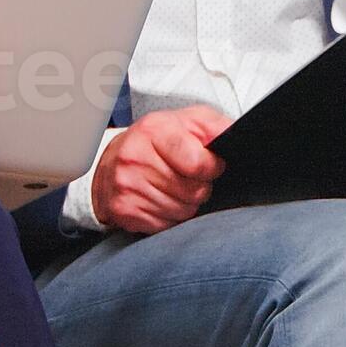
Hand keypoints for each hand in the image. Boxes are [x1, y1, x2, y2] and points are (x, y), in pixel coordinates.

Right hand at [95, 105, 229, 233]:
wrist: (110, 162)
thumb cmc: (155, 141)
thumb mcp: (186, 121)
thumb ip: (214, 125)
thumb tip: (235, 137)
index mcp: (154, 131)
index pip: (197, 163)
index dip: (212, 168)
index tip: (210, 165)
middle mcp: (136, 158)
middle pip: (193, 192)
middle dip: (199, 186)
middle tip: (188, 176)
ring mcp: (128, 187)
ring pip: (183, 211)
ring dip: (186, 203)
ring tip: (173, 186)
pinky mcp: (124, 210)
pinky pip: (166, 225)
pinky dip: (170, 216)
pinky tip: (160, 199)